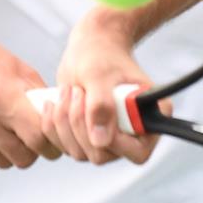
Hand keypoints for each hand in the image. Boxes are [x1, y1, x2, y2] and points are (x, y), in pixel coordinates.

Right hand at [0, 24, 58, 168]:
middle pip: (23, 157)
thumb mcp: (11, 64)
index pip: (39, 137)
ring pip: (2, 162)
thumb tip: (54, 112)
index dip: (51, 141)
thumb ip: (35, 93)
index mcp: (1, 94)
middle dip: (33, 149)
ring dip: (10, 151)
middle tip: (31, 136)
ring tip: (7, 129)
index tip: (52, 138)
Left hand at [39, 8, 159, 165]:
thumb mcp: (99, 75)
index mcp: (149, 118)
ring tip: (68, 92)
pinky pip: (65, 147)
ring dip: (64, 124)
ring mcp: (107, 138)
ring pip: (80, 153)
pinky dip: (54, 126)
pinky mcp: (85, 137)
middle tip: (76, 92)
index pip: (138, 152)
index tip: (94, 110)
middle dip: (80, 126)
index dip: (114, 142)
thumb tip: (101, 140)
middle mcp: (130, 134)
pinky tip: (55, 102)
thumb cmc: (101, 55)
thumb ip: (101, 106)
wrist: (90, 47)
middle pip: (102, 155)